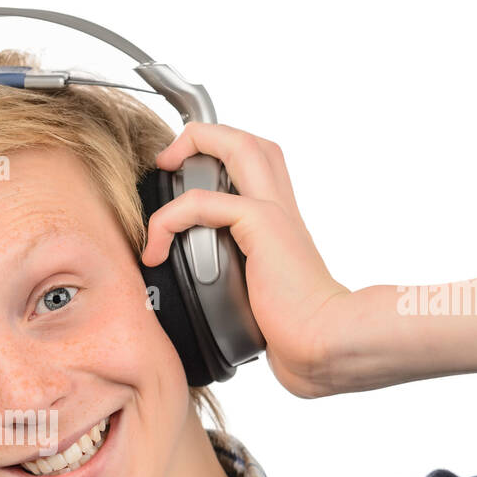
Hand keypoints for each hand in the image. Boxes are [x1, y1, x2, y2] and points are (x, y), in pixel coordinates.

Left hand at [141, 122, 352, 398]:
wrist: (321, 341)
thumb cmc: (294, 330)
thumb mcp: (252, 297)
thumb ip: (230, 285)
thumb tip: (199, 307)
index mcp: (277, 222)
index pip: (255, 165)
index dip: (219, 157)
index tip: (182, 182)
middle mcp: (278, 208)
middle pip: (250, 139)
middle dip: (205, 135)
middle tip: (170, 161)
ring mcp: (273, 212)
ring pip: (237, 145)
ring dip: (193, 147)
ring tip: (162, 172)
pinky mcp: (261, 226)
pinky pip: (202, 202)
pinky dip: (169, 218)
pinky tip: (155, 248)